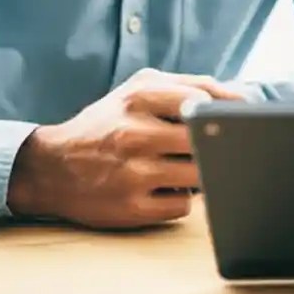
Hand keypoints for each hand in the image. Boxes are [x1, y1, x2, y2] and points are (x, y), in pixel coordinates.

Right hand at [7, 69, 244, 228]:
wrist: (51, 168)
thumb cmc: (106, 126)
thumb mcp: (137, 92)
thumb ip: (187, 87)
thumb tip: (241, 98)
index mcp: (138, 98)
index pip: (203, 99)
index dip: (230, 110)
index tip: (243, 119)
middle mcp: (134, 133)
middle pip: (206, 140)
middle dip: (218, 145)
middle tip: (217, 147)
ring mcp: (132, 173)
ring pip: (200, 175)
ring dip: (202, 173)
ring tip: (184, 167)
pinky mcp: (130, 207)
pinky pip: (182, 206)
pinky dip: (182, 198)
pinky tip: (165, 189)